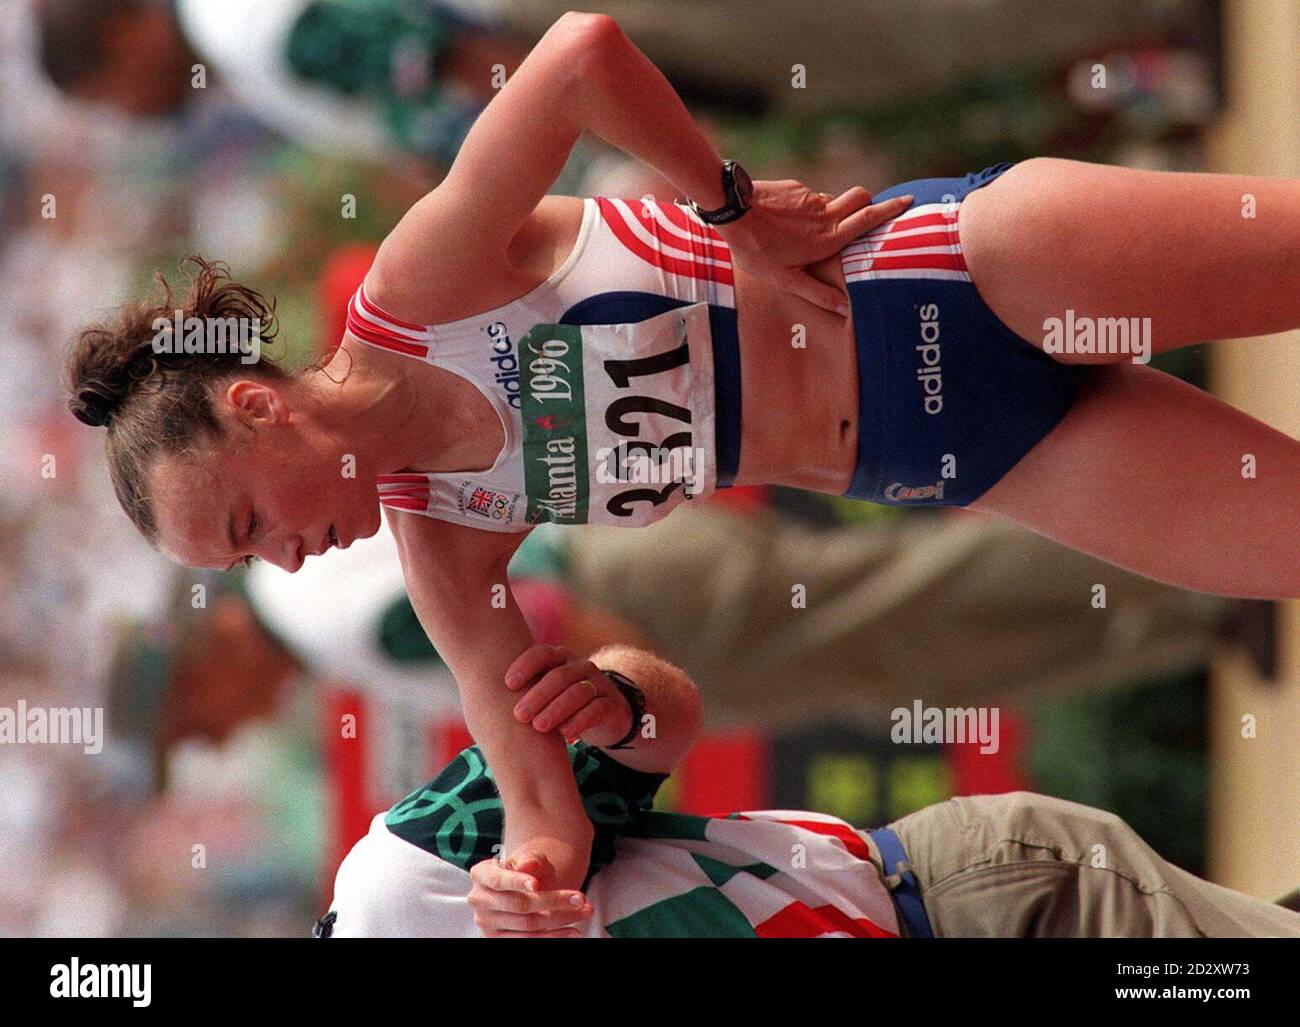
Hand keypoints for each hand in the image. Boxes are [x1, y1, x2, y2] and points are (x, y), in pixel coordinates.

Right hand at [468, 849, 593, 937]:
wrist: (524, 887)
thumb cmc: (526, 869)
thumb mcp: (528, 858)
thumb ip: (530, 860)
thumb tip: (528, 866)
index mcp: (481, 875)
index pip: (498, 880)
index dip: (517, 882)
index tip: (538, 884)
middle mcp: (480, 901)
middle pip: (520, 905)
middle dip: (554, 901)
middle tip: (581, 897)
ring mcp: (488, 924)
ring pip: (529, 925)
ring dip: (561, 920)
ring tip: (584, 912)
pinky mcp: (500, 940)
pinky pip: (529, 941)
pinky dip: (553, 936)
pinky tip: (572, 930)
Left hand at [505, 643, 631, 746]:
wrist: (605, 716)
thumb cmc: (562, 703)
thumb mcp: (545, 692)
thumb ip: (523, 689)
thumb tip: (479, 693)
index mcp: (560, 659)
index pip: (542, 653)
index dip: (525, 665)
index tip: (507, 683)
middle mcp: (580, 667)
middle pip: (559, 675)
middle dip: (537, 695)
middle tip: (519, 714)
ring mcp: (598, 684)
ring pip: (578, 692)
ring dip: (556, 709)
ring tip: (539, 726)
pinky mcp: (612, 705)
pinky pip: (597, 709)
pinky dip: (580, 721)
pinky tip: (565, 735)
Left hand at [715, 181, 913, 313]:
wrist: (734, 212)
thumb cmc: (757, 250)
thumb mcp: (786, 280)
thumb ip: (816, 292)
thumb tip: (844, 308)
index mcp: (828, 238)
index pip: (868, 218)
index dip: (890, 209)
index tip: (908, 201)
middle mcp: (825, 214)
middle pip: (860, 197)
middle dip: (869, 201)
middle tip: (868, 211)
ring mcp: (810, 198)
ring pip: (831, 199)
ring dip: (829, 210)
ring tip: (806, 230)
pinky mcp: (794, 187)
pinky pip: (807, 197)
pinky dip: (804, 207)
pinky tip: (783, 220)